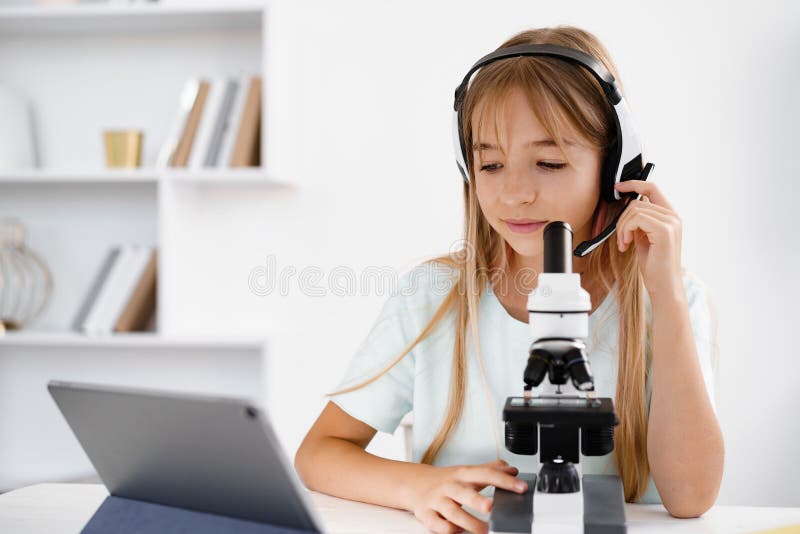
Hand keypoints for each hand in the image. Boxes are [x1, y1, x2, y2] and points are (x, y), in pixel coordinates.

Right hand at [408, 459, 526, 533]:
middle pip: (464, 492)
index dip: (504, 480)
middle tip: (491, 507)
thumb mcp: (467, 471)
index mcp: (462, 474)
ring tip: (484, 530)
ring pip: (452, 513)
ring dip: (469, 523)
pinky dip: (449, 530)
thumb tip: (512, 469)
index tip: (520, 487)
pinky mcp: (427, 515)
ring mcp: (437, 501)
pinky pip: (438, 525)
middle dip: (477, 500)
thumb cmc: (446, 480)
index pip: (485, 474)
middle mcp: (450, 486)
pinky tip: (458, 531)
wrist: (414, 483)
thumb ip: (490, 469)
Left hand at [614, 180, 683, 300]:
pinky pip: (636, 219)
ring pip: (634, 211)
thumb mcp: (644, 237)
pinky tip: (627, 245)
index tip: (618, 186)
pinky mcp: (664, 230)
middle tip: (622, 239)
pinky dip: (625, 231)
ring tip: (625, 244)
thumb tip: (628, 208)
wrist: (664, 285)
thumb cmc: (654, 264)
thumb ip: (641, 221)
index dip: (634, 184)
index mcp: (670, 216)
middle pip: (637, 202)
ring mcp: (671, 222)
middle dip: (622, 220)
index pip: (653, 188)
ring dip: (622, 228)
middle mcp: (673, 217)